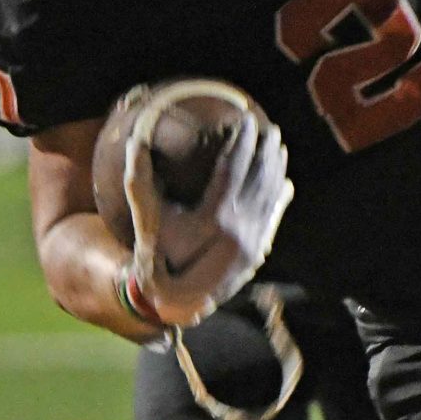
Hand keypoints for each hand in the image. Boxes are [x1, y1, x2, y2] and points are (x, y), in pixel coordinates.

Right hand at [127, 112, 292, 328]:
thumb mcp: (147, 216)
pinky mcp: (257, 253)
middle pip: (260, 180)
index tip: (248, 120)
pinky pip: (273, 218)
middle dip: (266, 152)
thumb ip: (140, 179)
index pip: (234, 168)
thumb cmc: (157, 252)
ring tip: (278, 149)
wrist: (174, 299)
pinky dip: (280, 198)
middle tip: (270, 129)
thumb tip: (136, 140)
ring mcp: (252, 243)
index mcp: (214, 217)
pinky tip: (285, 183)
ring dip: (276, 171)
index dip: (243, 142)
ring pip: (270, 198)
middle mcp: (239, 230)